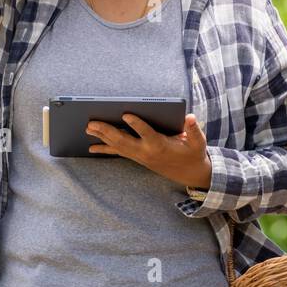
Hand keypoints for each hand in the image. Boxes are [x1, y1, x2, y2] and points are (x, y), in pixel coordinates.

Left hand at [85, 113, 212, 189]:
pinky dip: (104, 149)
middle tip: (92, 123)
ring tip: (87, 128)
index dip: (136, 124)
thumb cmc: (193, 153)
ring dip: (101, 138)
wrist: (189, 173)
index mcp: (160, 145)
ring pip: (117, 146)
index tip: (126, 113)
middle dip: (107, 131)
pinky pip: (118, 153)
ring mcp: (140, 156)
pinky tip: (92, 147)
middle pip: (123, 141)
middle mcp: (146, 152)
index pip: (146, 133)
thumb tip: (190, 117)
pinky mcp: (137, 157)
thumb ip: (193, 129)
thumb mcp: (198, 141)